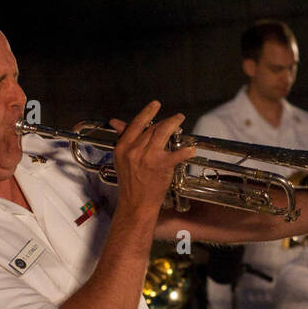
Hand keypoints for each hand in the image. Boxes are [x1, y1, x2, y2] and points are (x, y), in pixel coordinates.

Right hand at [108, 101, 195, 217]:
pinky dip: (185, 151)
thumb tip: (116, 122)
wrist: (136, 204)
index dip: (147, 112)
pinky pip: (176, 153)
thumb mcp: (122, 159)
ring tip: (180, 120)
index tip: (155, 105)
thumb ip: (123, 139)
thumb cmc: (130, 183)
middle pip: (152, 128)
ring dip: (174, 124)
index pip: (136, 124)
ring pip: (162, 133)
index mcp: (122, 147)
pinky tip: (191, 149)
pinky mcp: (161, 165)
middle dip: (164, 122)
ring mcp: (147, 157)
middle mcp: (134, 150)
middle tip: (174, 119)